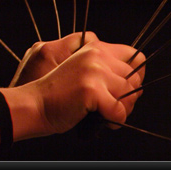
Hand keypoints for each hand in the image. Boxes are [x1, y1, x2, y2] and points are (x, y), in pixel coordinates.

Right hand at [0, 34, 144, 140]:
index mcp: (94, 48)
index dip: (134, 76)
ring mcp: (93, 70)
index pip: (135, 57)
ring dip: (120, 110)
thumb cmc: (57, 93)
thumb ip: (104, 67)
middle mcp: (96, 54)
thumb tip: (135, 80)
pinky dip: (112, 121)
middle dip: (127, 97)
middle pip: (135, 79)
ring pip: (129, 95)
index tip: (120, 89)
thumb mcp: (81, 69)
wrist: (34, 104)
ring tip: (102, 112)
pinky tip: (99, 118)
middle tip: (108, 105)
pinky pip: (119, 111)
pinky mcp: (91, 88)